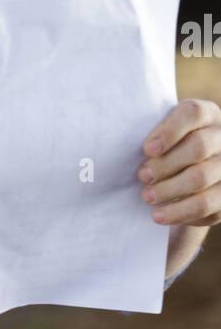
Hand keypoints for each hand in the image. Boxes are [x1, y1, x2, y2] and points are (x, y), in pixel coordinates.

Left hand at [136, 98, 220, 227]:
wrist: (186, 176)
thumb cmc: (166, 150)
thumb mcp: (160, 136)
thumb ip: (150, 137)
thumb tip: (120, 147)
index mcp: (207, 115)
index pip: (192, 113)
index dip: (169, 131)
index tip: (147, 149)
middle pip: (198, 147)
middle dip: (165, 164)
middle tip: (142, 176)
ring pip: (200, 178)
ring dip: (169, 190)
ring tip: (147, 197)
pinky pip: (205, 206)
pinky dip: (178, 212)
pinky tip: (159, 215)